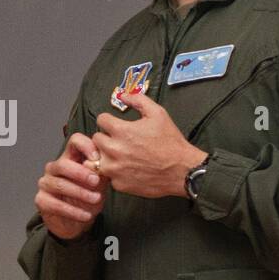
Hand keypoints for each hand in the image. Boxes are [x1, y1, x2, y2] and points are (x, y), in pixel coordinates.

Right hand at [34, 132, 107, 240]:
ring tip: (96, 199)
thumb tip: (105, 163)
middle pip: (63, 164)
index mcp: (71, 158)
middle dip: (81, 173)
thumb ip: (101, 172)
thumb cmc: (88, 199)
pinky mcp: (41, 200)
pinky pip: (56, 204)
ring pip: (59, 184)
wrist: (76, 223)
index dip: (85, 145)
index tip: (96, 157)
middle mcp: (55, 168)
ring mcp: (46, 183)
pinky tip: (86, 215)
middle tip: (96, 181)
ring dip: (80, 193)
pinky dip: (73, 211)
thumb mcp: (100, 184)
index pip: (74, 141)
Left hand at [91, 90, 206, 197]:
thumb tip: (123, 95)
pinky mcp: (119, 184)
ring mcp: (115, 169)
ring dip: (106, 156)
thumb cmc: (170, 142)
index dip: (109, 120)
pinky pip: (109, 176)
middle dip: (106, 137)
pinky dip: (116, 173)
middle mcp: (114, 150)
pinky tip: (129, 169)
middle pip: (96, 139)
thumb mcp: (158, 113)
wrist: (182, 171)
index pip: (101, 120)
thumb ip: (138, 100)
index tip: (115, 124)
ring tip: (121, 156)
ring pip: (98, 159)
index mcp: (121, 131)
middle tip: (119, 140)